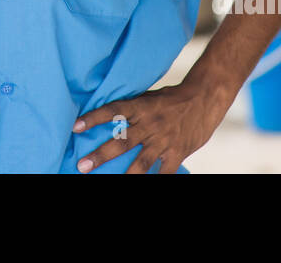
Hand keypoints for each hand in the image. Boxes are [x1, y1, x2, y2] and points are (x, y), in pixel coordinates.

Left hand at [72, 74, 231, 173]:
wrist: (205, 97)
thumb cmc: (172, 97)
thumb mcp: (149, 97)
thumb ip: (132, 109)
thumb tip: (109, 117)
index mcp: (141, 106)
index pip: (113, 111)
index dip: (94, 118)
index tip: (75, 126)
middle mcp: (150, 123)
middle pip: (122, 141)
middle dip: (101, 154)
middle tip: (82, 165)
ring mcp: (164, 139)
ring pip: (140, 161)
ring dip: (123, 175)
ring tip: (107, 182)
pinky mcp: (177, 152)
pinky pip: (164, 172)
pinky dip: (154, 180)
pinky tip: (142, 184)